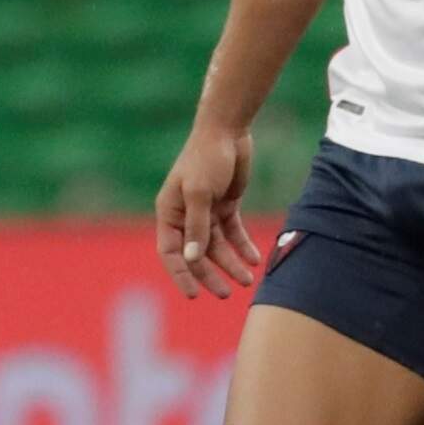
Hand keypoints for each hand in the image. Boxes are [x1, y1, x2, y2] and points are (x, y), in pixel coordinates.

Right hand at [154, 121, 263, 297]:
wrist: (227, 130)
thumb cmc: (207, 158)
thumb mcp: (201, 193)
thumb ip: (197, 227)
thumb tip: (192, 258)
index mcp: (169, 212)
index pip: (170, 252)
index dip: (181, 275)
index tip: (194, 295)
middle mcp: (184, 215)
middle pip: (196, 254)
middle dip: (211, 275)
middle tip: (227, 294)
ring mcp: (205, 211)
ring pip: (217, 246)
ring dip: (231, 263)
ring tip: (248, 280)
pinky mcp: (225, 205)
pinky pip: (233, 232)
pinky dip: (242, 246)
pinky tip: (254, 259)